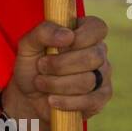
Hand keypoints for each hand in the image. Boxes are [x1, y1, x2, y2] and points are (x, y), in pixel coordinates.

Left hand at [3, 16, 111, 130]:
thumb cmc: (33, 66)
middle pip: (93, 57)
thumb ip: (43, 32)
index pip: (97, 28)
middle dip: (60, 65)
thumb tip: (68, 35)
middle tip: (41, 66)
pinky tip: (52, 100)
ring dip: (57, 84)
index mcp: (86, 32)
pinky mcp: (100, 98)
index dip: (81, 37)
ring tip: (41, 83)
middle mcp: (99, 52)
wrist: (29, 97)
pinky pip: (90, 101)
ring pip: (88, 81)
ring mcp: (102, 76)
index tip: (60, 45)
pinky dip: (66, 102)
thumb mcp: (29, 44)